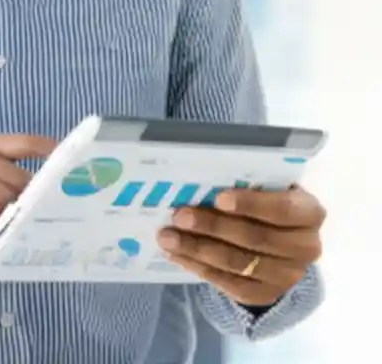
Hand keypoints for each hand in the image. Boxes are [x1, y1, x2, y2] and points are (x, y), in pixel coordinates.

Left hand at [158, 186, 325, 306]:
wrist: (279, 249)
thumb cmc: (266, 207)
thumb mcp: (266, 191)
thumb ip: (245, 186)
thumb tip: (201, 183)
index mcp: (309, 213)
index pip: (283, 209)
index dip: (251, 204)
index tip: (218, 198)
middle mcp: (306, 247)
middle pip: (255, 238)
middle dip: (212, 226)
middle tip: (179, 216)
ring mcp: (288, 276)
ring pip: (238, 263)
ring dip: (197, 249)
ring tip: (167, 237)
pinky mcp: (266, 294)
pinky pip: (229, 283)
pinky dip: (199, 268)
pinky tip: (177, 255)